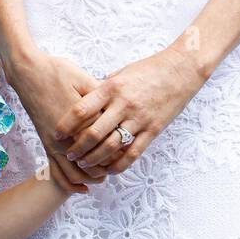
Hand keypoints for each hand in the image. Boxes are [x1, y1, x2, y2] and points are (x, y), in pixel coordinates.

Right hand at [4, 49, 108, 193]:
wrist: (28, 73)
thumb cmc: (57, 72)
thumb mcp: (84, 79)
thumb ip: (102, 96)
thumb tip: (120, 107)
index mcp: (80, 120)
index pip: (105, 141)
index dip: (120, 148)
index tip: (130, 147)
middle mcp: (66, 136)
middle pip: (92, 162)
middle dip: (108, 167)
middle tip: (120, 164)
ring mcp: (54, 143)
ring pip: (75, 172)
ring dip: (90, 178)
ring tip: (104, 177)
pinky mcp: (46, 144)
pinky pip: (57, 172)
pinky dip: (70, 183)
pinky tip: (82, 188)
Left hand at [55, 46, 205, 173]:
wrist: (183, 68)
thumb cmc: (149, 69)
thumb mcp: (122, 73)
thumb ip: (103, 89)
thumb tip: (84, 100)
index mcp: (112, 88)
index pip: (81, 111)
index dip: (66, 126)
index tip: (56, 135)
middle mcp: (124, 104)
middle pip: (93, 133)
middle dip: (77, 148)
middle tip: (69, 154)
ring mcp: (140, 118)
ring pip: (111, 147)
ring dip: (94, 159)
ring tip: (84, 163)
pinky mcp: (154, 129)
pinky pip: (133, 153)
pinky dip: (118, 165)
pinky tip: (108, 170)